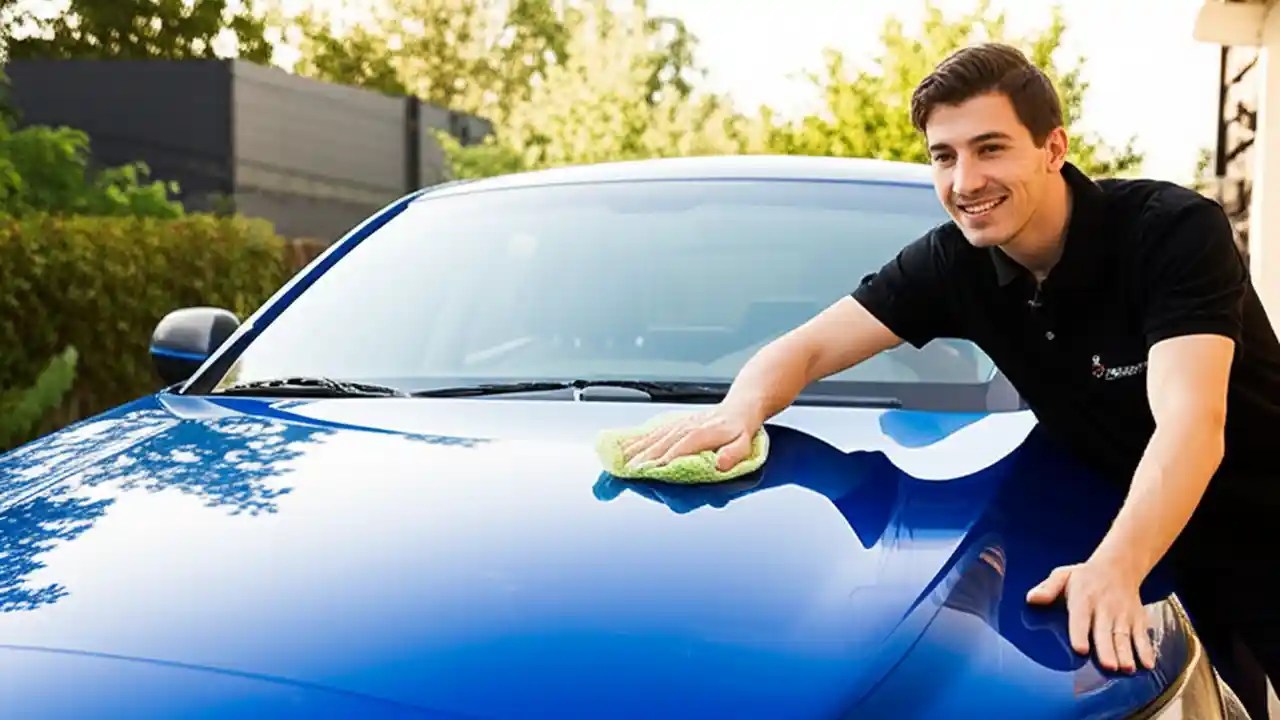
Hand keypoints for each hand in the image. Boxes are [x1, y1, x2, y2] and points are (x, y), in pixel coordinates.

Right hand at [620, 404, 760, 471]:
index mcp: (703, 434)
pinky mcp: (674, 423)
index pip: (679, 449)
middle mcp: (687, 428)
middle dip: (643, 458)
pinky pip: (652, 431)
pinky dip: (637, 439)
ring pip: (653, 437)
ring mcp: (679, 424)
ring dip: (636, 449)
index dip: (664, 461)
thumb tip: (720, 464)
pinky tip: (625, 446)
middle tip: (627, 472)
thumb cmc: (742, 428)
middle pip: (661, 444)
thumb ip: (733, 454)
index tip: (649, 472)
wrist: (741, 405)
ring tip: (620, 461)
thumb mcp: (745, 443)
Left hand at [1026, 561, 1155, 672]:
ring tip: (1126, 668)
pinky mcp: (1137, 619)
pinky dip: (1146, 650)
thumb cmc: (1085, 576)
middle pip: (1105, 632)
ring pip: (1124, 636)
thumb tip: (1031, 599)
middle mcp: (1105, 607)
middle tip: (1108, 665)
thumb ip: (1048, 589)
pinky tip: (1147, 664)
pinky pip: (1142, 636)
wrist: (1119, 566)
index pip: (1080, 618)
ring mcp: (1123, 614)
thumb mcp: (1063, 576)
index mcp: (1083, 598)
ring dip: (1126, 653)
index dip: (1080, 634)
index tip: (1081, 649)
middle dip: (1107, 649)